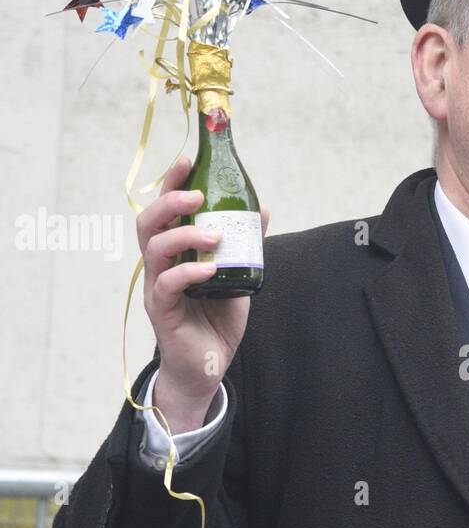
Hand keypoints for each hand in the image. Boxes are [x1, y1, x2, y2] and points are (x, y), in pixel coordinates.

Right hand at [138, 156, 269, 429]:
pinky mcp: (163, 311)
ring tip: (213, 234)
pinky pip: (168, 284)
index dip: (172, 183)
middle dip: (169, 200)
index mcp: (174, 252)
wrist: (208, 367)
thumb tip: (261, 208)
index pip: (164, 210)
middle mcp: (160, 266)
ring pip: (155, 249)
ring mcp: (158, 288)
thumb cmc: (216, 319)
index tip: (189, 160)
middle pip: (148, 222)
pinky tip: (209, 268)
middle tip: (198, 194)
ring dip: (183, 234)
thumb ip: (246, 244)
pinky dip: (188, 271)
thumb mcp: (237, 275)